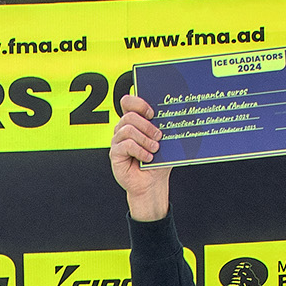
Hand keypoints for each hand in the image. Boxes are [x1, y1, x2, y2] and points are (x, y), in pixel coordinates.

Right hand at [111, 94, 169, 221]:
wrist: (152, 183)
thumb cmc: (157, 162)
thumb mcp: (164, 142)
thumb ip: (163, 128)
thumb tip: (170, 116)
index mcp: (134, 122)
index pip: (128, 102)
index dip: (139, 104)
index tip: (152, 114)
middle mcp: (123, 130)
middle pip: (130, 115)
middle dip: (147, 125)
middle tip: (159, 136)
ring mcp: (117, 141)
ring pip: (128, 129)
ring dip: (145, 139)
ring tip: (154, 149)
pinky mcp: (115, 154)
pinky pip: (126, 145)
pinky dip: (140, 151)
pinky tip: (147, 157)